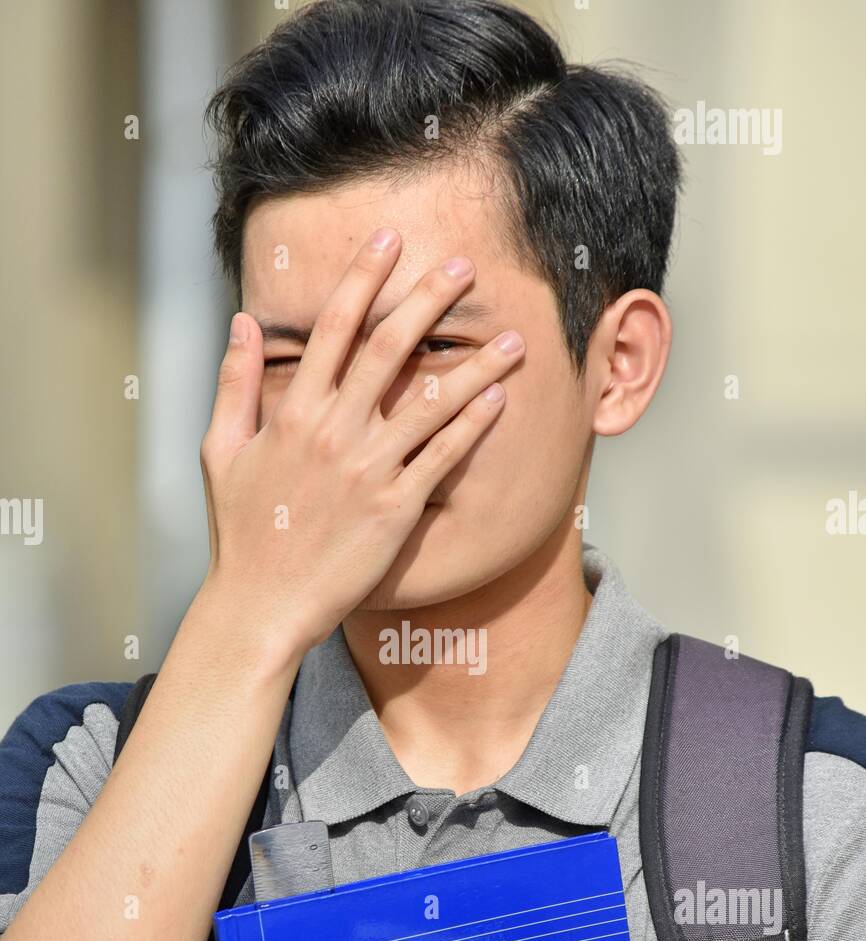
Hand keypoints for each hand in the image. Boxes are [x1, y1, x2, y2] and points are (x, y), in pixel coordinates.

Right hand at [198, 227, 524, 662]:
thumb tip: (241, 321)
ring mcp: (367, 470)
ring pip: (429, 401)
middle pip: (388, 348)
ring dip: (474, 366)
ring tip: (512, 339)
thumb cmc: (240, 533)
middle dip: (427, 300)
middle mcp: (334, 432)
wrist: (262, 606)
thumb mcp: (220, 452)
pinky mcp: (395, 509)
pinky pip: (441, 458)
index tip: (389, 240)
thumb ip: (234, 383)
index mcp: (292, 412)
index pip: (333, 328)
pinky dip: (471, 426)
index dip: (363, 278)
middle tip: (464, 266)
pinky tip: (498, 401)